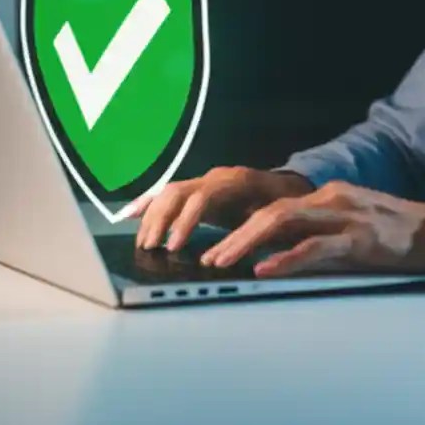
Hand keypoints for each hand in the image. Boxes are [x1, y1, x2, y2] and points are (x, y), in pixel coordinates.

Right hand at [129, 167, 314, 250]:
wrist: (295, 189)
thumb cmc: (290, 206)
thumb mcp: (283, 218)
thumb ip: (263, 229)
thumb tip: (246, 248)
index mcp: (237, 180)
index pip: (201, 197)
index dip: (184, 222)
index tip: (173, 246)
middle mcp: (217, 176)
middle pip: (178, 192)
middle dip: (160, 220)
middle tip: (150, 248)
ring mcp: (206, 181)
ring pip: (170, 192)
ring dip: (152, 217)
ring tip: (143, 242)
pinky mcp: (199, 191)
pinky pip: (169, 194)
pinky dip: (149, 204)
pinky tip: (130, 215)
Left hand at [197, 181, 424, 277]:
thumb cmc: (394, 237)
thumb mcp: (348, 230)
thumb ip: (315, 238)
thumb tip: (276, 257)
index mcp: (325, 197)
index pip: (272, 207)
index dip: (239, 226)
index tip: (214, 246)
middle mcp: (330, 200)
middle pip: (270, 212)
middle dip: (234, 235)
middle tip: (208, 258)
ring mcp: (344, 216)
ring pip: (282, 222)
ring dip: (247, 244)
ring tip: (223, 263)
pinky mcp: (358, 239)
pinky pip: (314, 247)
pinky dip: (285, 259)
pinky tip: (264, 270)